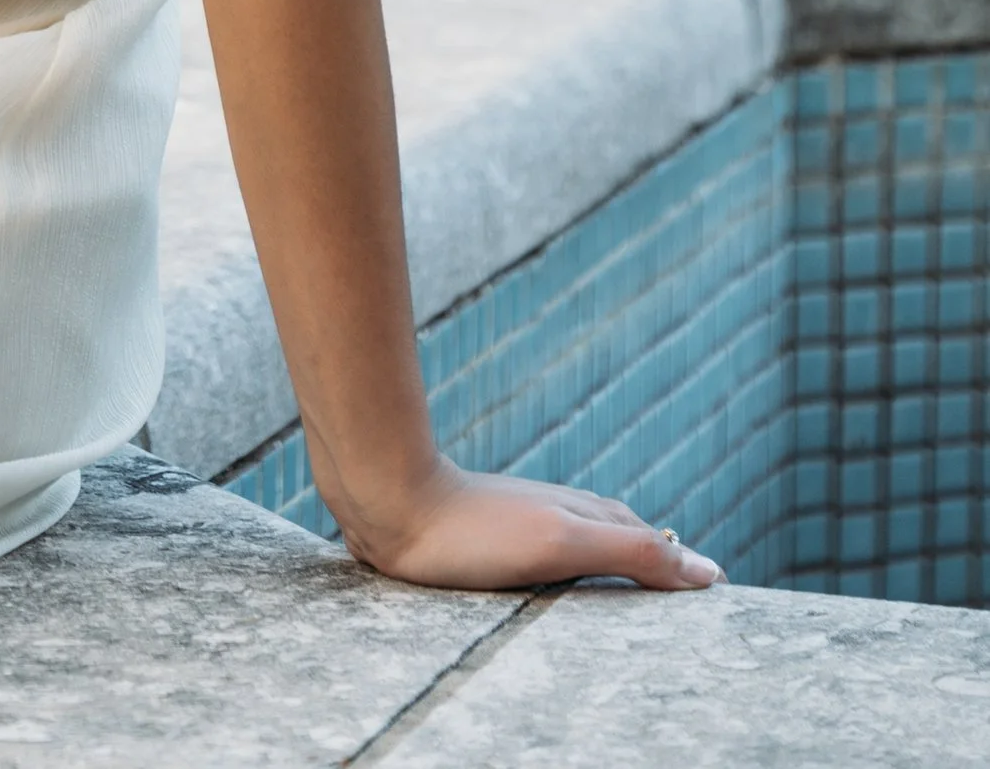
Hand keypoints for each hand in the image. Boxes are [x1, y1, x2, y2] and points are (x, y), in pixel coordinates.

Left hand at [348, 458, 722, 593]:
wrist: (389, 504)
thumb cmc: (475, 529)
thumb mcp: (564, 543)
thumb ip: (633, 554)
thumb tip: (708, 572)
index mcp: (585, 513)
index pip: (650, 542)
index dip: (679, 567)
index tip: (713, 591)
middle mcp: (558, 513)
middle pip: (617, 540)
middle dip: (649, 566)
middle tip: (680, 596)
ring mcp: (522, 525)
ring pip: (578, 548)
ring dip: (604, 569)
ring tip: (625, 599)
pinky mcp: (486, 541)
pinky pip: (541, 560)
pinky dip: (563, 577)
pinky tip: (551, 592)